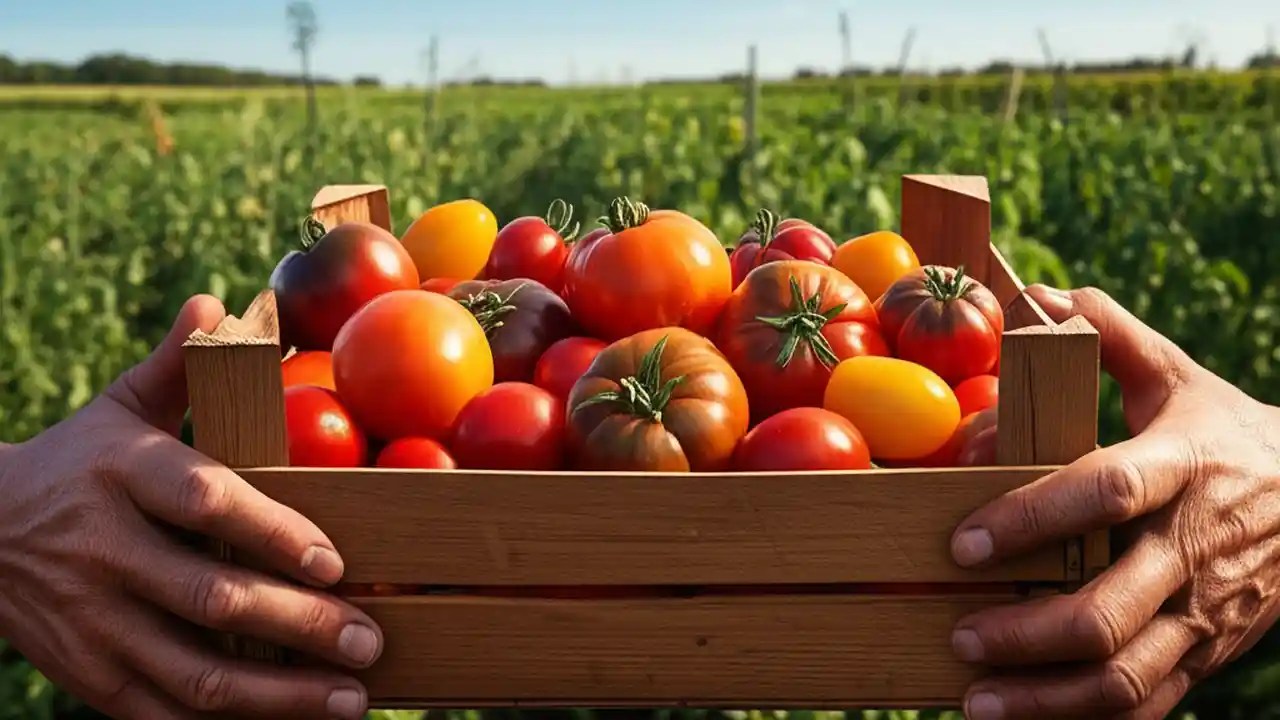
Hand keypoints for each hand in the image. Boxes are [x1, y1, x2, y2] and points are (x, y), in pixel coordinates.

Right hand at [0, 296, 381, 719]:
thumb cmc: (79, 463)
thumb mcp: (119, 408)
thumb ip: (177, 365)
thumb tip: (221, 304)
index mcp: (124, 476)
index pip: (207, 505)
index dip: (274, 535)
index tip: (337, 562)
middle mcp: (106, 551)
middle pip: (212, 597)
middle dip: (300, 626)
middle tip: (371, 640)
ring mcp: (94, 622)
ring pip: (194, 672)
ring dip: (278, 695)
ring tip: (350, 698)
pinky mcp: (88, 674)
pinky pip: (162, 714)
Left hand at [949, 285, 1279, 719]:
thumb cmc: (1227, 434)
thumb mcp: (1179, 378)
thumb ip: (1112, 337)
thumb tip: (1038, 296)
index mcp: (1181, 467)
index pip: (1104, 494)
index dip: (1031, 520)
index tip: (963, 544)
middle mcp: (1193, 546)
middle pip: (1109, 609)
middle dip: (1024, 633)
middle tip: (958, 632)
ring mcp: (1205, 610)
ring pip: (1126, 675)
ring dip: (1045, 696)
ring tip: (974, 699)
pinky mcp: (1210, 652)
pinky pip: (1151, 704)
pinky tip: (1025, 718)